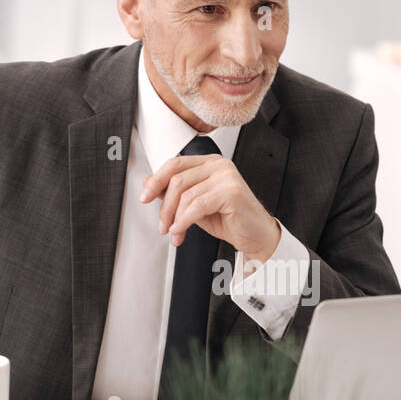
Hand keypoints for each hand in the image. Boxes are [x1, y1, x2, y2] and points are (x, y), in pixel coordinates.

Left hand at [140, 152, 280, 261]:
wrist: (255, 236)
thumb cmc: (229, 220)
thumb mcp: (194, 206)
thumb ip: (174, 193)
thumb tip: (148, 183)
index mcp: (210, 163)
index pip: (175, 164)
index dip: (156, 181)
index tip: (144, 197)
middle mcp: (219, 165)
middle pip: (177, 179)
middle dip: (165, 206)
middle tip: (162, 226)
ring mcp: (227, 177)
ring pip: (186, 195)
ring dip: (175, 219)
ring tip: (175, 234)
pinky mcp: (232, 192)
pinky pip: (198, 206)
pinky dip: (184, 221)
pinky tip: (181, 231)